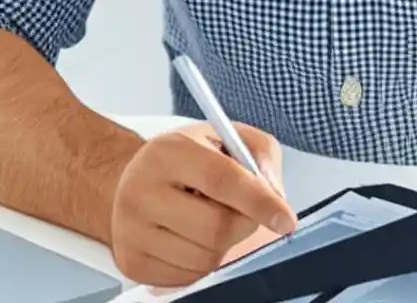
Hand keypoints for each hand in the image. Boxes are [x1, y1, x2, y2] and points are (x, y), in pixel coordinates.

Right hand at [109, 121, 297, 286]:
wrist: (130, 181)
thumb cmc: (185, 160)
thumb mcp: (224, 138)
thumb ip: (259, 154)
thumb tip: (274, 195)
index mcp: (168, 152)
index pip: (222, 179)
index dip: (260, 202)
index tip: (286, 219)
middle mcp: (141, 191)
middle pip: (216, 228)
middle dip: (244, 226)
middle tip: (242, 214)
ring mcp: (131, 230)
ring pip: (204, 259)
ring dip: (223, 247)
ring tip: (209, 220)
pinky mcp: (131, 261)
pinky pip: (187, 278)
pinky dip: (202, 264)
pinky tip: (192, 239)